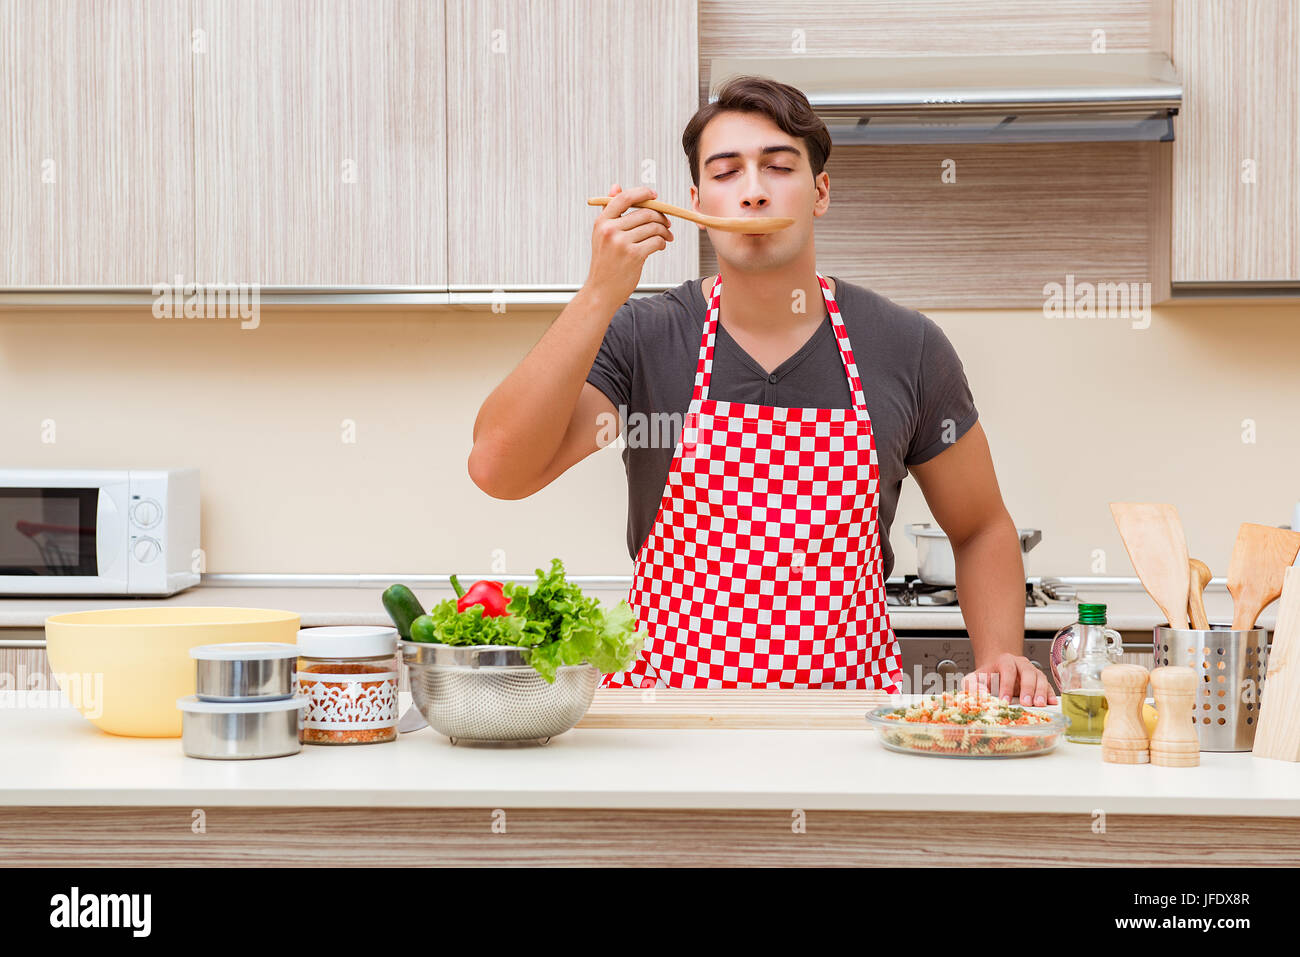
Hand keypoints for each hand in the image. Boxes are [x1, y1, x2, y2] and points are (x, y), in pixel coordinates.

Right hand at [584, 183, 674, 305]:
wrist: (601, 291)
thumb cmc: (605, 263)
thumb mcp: (602, 235)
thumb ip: (610, 211)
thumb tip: (616, 186)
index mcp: (602, 222)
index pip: (624, 198)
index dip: (643, 193)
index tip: (654, 196)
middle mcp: (610, 230)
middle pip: (645, 213)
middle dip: (661, 217)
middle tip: (667, 224)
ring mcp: (622, 243)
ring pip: (653, 227)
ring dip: (664, 231)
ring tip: (666, 237)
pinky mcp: (634, 255)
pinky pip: (656, 241)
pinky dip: (662, 243)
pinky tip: (660, 246)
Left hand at [963, 653, 1057, 706]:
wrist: (998, 670)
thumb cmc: (988, 676)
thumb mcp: (974, 678)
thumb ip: (972, 685)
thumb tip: (980, 695)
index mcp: (1005, 661)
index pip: (1008, 670)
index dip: (1007, 685)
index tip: (1004, 701)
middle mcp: (1021, 664)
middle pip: (1028, 672)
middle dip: (1028, 688)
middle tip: (1026, 703)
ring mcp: (1032, 671)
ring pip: (1040, 678)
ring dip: (1041, 692)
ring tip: (1039, 705)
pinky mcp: (1040, 680)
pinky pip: (1048, 685)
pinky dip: (1050, 693)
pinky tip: (1052, 702)